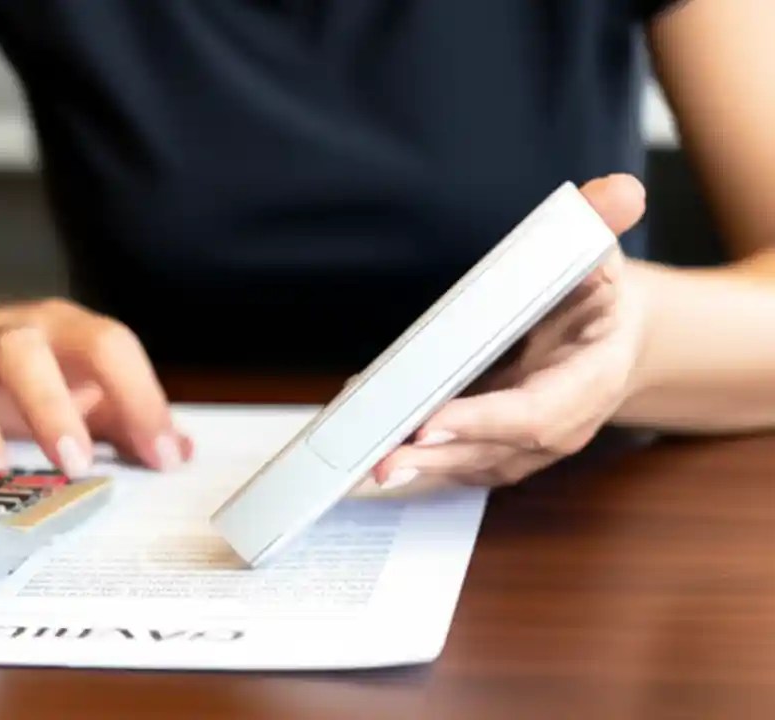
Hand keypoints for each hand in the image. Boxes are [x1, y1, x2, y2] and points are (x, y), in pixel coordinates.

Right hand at [0, 298, 193, 476]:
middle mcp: (10, 338)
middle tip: (74, 462)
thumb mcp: (84, 382)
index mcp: (64, 330)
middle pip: (25, 353)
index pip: (108, 346)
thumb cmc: (32, 371)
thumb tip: (181, 451)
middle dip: (49, 404)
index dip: (140, 397)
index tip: (161, 457)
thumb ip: (129, 416)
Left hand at [371, 174, 648, 490]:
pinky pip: (465, 463)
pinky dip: (424, 460)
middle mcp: (568, 423)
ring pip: (478, 466)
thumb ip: (599, 223)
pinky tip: (381, 444)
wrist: (616, 336)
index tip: (428, 424)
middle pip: (498, 451)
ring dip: (424, 470)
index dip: (482, 422)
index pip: (535, 412)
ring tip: (373, 461)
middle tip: (383, 457)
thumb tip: (618, 191)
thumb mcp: (601, 253)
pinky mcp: (510, 449)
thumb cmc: (599, 295)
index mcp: (593, 376)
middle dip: (437, 457)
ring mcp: (539, 445)